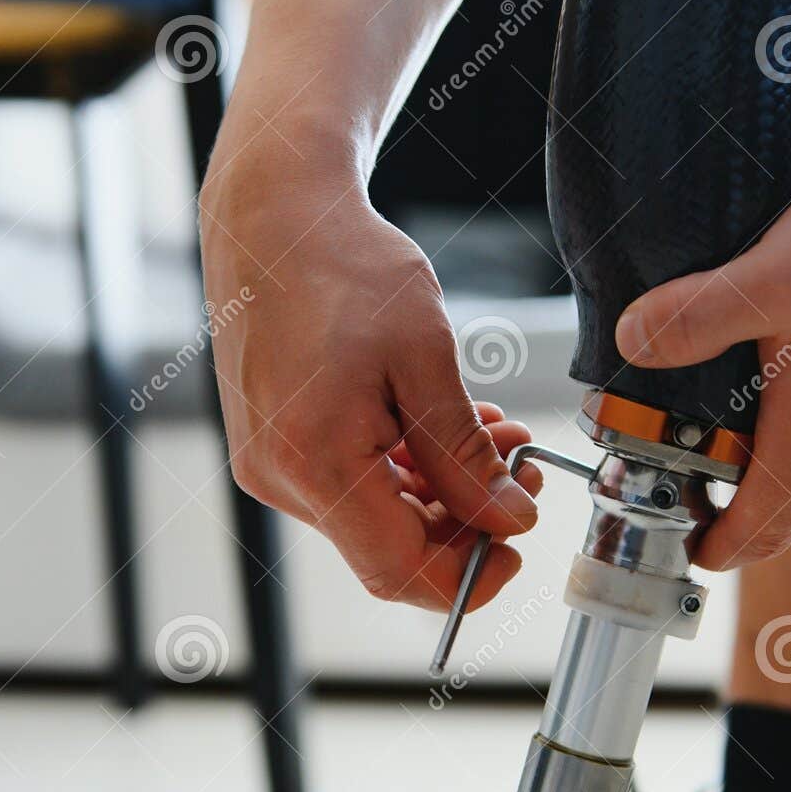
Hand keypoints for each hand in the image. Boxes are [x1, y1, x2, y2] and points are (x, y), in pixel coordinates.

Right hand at [200, 155, 539, 610]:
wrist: (273, 217)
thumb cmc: (343, 268)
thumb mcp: (427, 359)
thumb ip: (466, 455)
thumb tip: (508, 519)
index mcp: (314, 462)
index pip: (400, 571)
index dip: (470, 574)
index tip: (519, 542)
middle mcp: (279, 479)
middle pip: (389, 551)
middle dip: (466, 521)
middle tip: (522, 469)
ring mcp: (269, 467)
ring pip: (374, 519)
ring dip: (441, 491)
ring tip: (493, 433)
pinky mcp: (271, 448)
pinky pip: (349, 486)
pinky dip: (403, 471)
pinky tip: (442, 428)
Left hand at [613, 145, 790, 569]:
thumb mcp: (770, 276)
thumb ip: (694, 317)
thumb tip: (633, 341)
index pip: (754, 535)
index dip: (709, 546)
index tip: (681, 535)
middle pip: (775, 488)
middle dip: (723, 472)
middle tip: (677, 430)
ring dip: (765, 421)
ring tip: (726, 364)